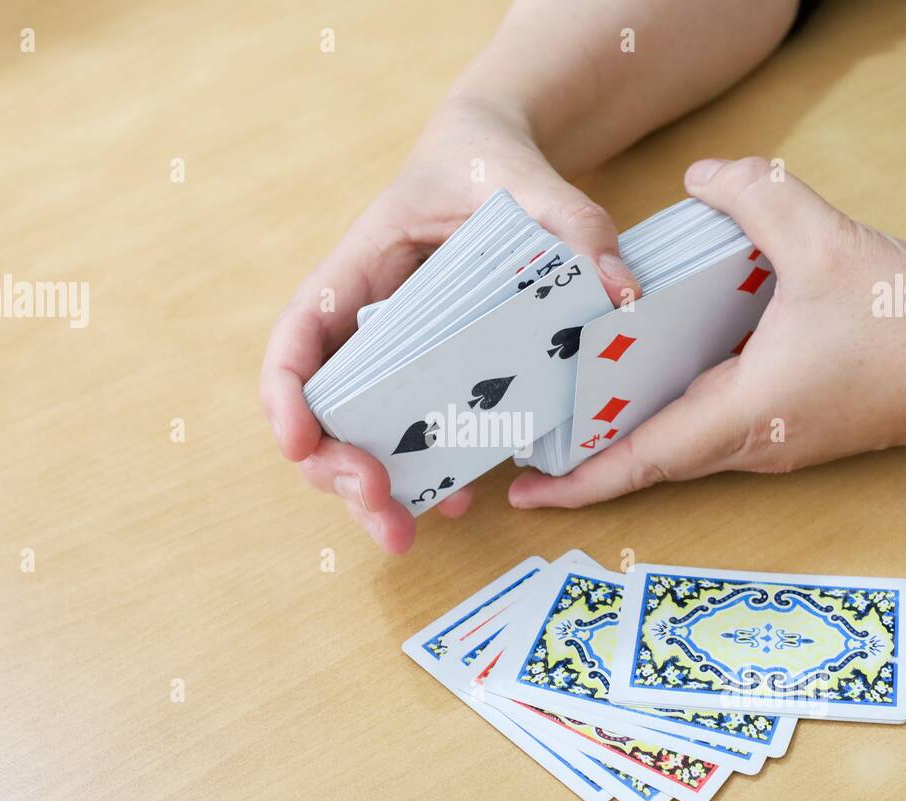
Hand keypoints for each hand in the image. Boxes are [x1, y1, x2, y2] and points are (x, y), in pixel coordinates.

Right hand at [261, 98, 637, 552]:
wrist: (493, 162)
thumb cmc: (485, 162)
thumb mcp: (524, 178)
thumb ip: (571, 221)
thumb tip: (619, 291)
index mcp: (359, 271)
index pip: (298, 334)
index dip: (286, 394)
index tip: (298, 443)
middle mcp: (363, 324)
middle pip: (321, 409)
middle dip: (336, 468)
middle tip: (380, 505)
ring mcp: (393, 356)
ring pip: (360, 435)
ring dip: (373, 491)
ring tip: (405, 534)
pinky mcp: (430, 374)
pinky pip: (415, 431)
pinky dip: (426, 472)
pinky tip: (458, 499)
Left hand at [508, 157, 905, 508]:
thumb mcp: (827, 241)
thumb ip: (756, 198)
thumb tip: (700, 176)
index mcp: (750, 414)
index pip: (644, 461)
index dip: (580, 482)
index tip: (526, 496)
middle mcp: (758, 443)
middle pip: (654, 462)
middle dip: (590, 464)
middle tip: (532, 446)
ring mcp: (781, 443)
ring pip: (687, 451)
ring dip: (632, 441)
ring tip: (578, 416)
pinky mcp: (800, 428)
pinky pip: (719, 433)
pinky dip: (676, 418)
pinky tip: (659, 380)